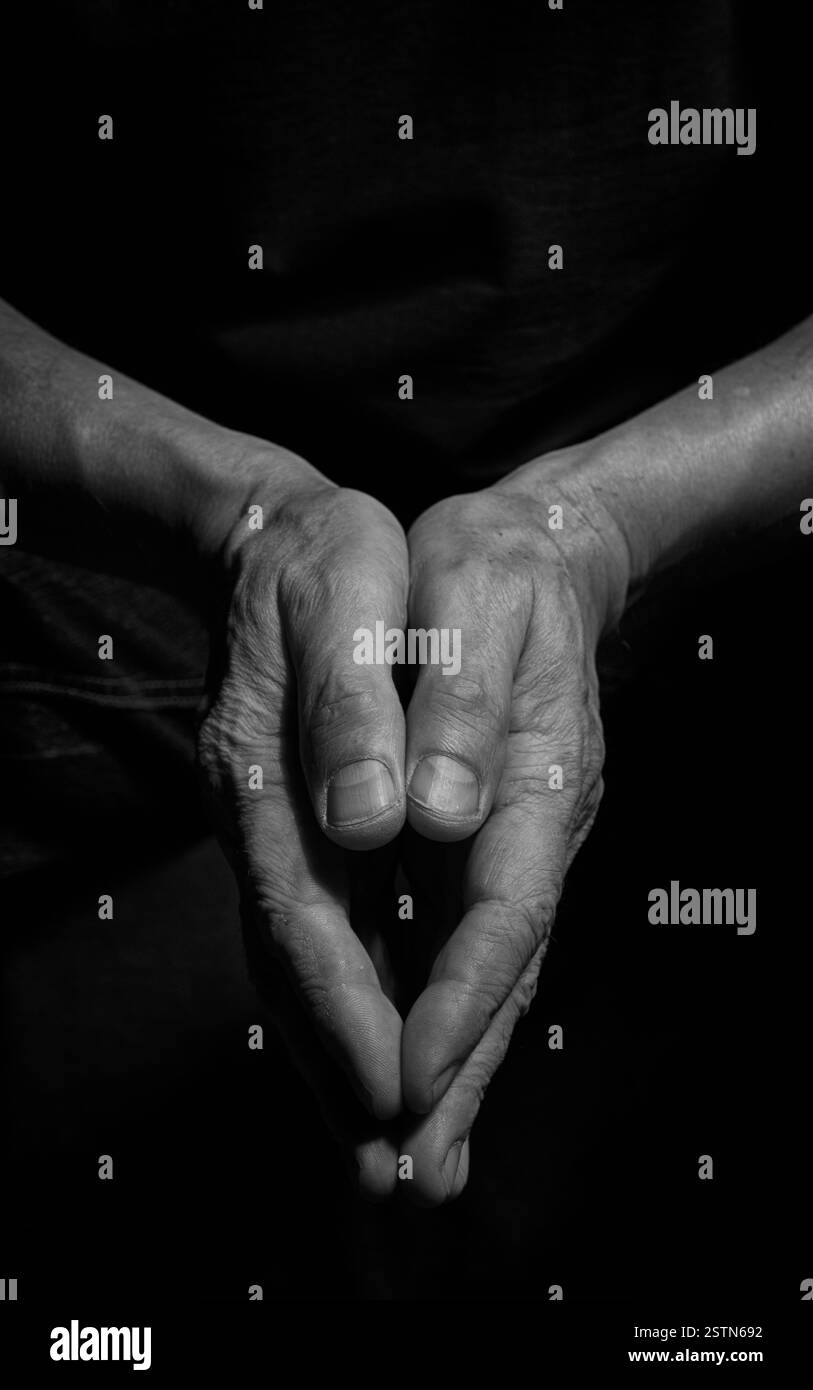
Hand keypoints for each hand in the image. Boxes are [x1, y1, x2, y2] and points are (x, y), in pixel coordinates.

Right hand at [196, 446, 410, 1197]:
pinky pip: (312, 933)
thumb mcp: (345, 599)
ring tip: (389, 1144)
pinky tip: (370, 1043)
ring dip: (341, 1056)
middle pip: (302, 968)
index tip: (401, 1094)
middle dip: (350, 1071)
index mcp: (276, 772)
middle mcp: (266, 816)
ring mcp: (274, 825)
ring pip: (302, 964)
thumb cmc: (323, 558)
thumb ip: (351, 709)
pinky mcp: (294, 824)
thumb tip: (373, 822)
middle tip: (402, 1173)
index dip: (357, 1012)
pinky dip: (340, 1002)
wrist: (268, 529)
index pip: (316, 920)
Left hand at [398, 451, 631, 1202]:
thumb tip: (431, 818)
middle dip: (452, 1075)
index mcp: (532, 778)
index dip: (456, 1004)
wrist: (535, 551)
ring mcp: (510, 841)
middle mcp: (527, 828)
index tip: (408, 1082)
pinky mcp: (484, 841)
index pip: (497, 914)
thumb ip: (455, 707)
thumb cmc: (494, 570)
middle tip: (406, 1179)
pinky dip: (435, 1013)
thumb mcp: (471, 600)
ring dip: (448, 1067)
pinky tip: (405, 1063)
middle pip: (496, 972)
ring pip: (479, 972)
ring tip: (406, 1159)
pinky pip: (458, 943)